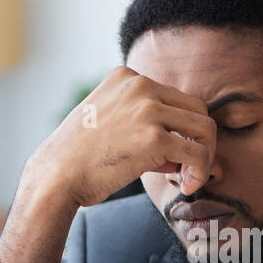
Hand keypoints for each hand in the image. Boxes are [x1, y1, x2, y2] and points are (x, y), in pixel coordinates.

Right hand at [0, 67, 217, 262]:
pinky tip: (188, 186)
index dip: (179, 128)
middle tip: (187, 167)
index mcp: (127, 76)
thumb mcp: (108, 121)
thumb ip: (143, 124)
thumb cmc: (80, 158)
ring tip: (190, 177)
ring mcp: (148, 109)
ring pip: (205, 128)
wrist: (56, 176)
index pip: (175, 98)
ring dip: (204, 156)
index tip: (170, 154)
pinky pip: (198, 153)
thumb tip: (184, 150)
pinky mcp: (154, 137)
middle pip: (197, 108)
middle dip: (199, 140)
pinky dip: (201, 172)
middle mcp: (139, 85)